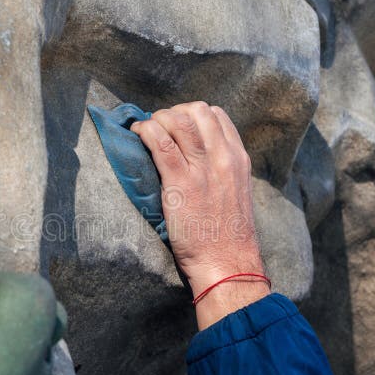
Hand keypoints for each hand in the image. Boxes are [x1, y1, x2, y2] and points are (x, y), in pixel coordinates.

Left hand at [131, 102, 268, 329]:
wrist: (227, 263)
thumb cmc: (226, 237)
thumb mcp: (235, 194)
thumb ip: (222, 172)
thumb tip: (196, 159)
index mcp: (238, 159)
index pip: (217, 115)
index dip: (192, 114)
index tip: (177, 126)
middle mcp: (223, 157)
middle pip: (196, 110)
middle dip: (173, 113)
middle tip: (159, 129)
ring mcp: (202, 168)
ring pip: (177, 120)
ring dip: (156, 120)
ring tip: (144, 133)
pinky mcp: (180, 182)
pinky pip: (158, 142)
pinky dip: (143, 132)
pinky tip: (135, 137)